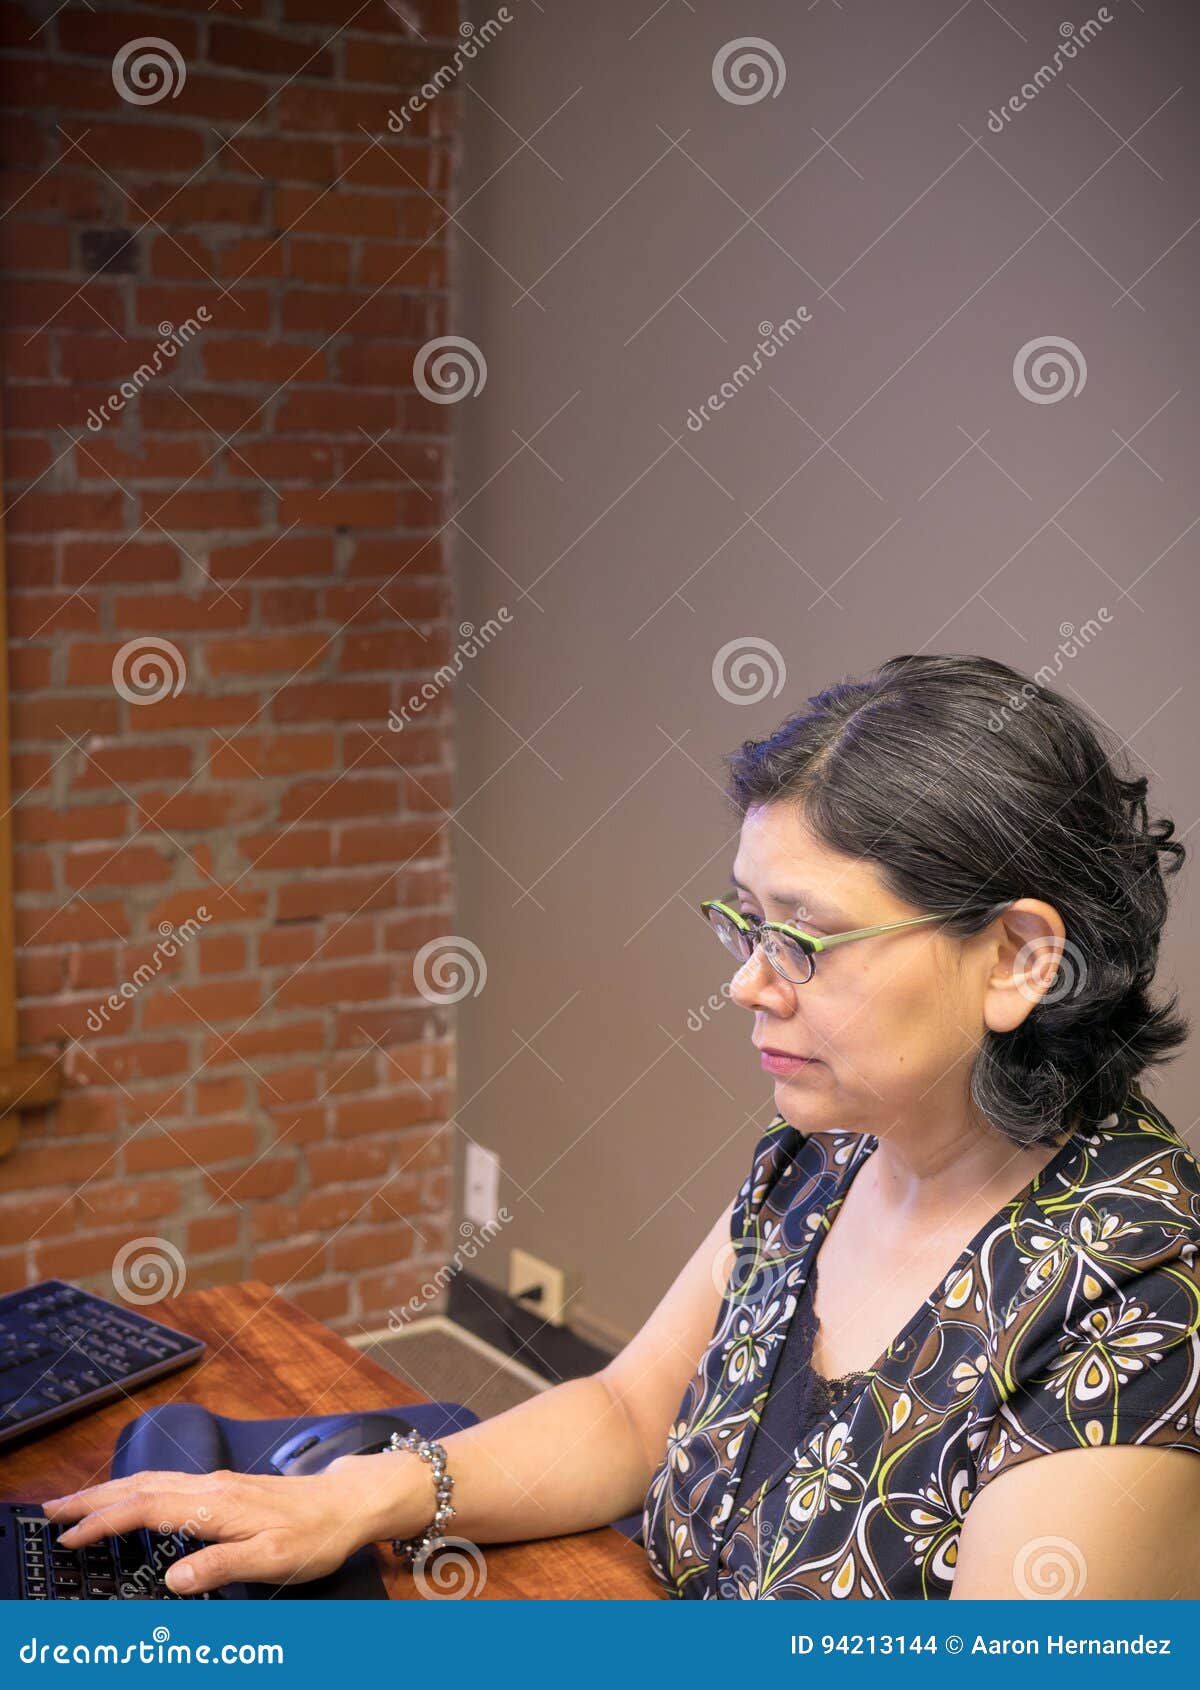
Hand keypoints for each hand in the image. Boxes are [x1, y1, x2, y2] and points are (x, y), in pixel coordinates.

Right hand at [41, 1453, 404, 1594]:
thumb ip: (220, 1566)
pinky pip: (168, 1483)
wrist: (347, 1503)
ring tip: (76, 1504)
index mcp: (216, 1504)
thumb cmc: (314, 1534)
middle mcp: (211, 1487)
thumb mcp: (272, 1559)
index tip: (69, 1536)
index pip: (147, 1509)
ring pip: (152, 1481)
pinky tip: (129, 1499)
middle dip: (93, 1498)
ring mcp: (216, 1484)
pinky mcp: (223, 1487)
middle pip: (140, 1486)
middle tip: (52, 1511)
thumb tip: (173, 1578)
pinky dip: (136, 1490)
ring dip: (111, 1491)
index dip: (104, 1522)